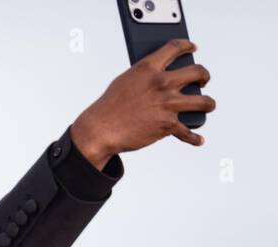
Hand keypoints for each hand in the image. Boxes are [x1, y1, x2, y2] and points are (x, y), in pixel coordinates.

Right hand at [71, 38, 215, 167]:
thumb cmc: (108, 106)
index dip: (187, 45)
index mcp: (149, 68)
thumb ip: (145, 75)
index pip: (175, 48)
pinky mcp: (167, 125)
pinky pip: (187, 132)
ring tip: (207, 105)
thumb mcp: (125, 81)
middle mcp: (162, 83)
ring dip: (208, 104)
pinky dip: (194, 138)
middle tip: (203, 80)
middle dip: (204, 76)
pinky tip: (198, 139)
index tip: (192, 47)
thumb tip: (160, 77)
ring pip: (203, 102)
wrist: (100, 130)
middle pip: (198, 72)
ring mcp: (168, 104)